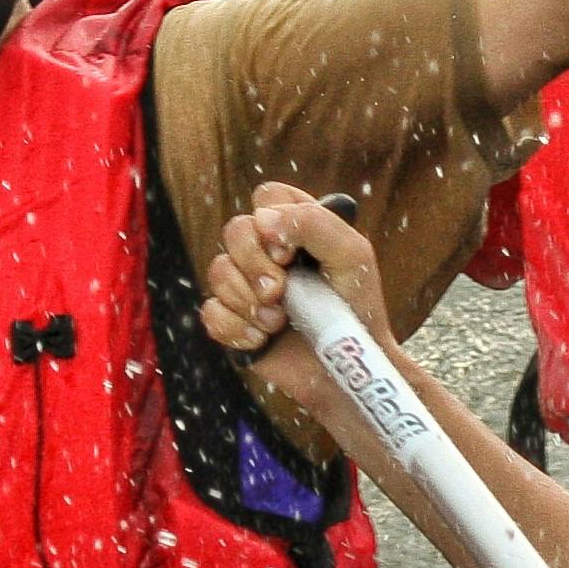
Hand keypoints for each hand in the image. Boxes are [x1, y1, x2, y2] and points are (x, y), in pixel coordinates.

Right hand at [199, 181, 392, 408]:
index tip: (289, 252)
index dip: (271, 220)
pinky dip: (235, 328)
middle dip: (253, 264)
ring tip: (278, 322)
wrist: (347, 371)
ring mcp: (247, 287)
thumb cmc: (358, 309)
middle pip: (235, 231)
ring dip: (247, 301)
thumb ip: (315, 223)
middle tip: (279, 293)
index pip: (268, 197)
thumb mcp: (352, 256)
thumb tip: (261, 218)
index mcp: (298, 228)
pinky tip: (262, 340)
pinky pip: (210, 313)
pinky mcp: (233, 321)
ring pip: (217, 270)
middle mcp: (269, 252)